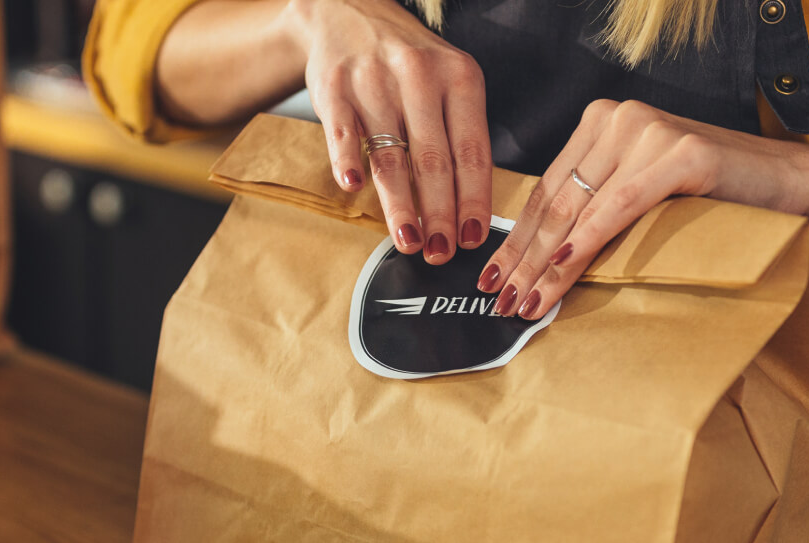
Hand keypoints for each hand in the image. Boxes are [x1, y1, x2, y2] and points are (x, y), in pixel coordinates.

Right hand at [283, 0, 492, 261]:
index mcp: (459, 77)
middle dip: (440, 214)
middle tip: (441, 253)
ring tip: (409, 241)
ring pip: (391, 154)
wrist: (349, 12)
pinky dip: (347, 160)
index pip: (472, 150)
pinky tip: (353, 187)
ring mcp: (374, 81)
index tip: (472, 237)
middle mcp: (419, 76)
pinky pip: (342, 131)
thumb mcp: (448, 81)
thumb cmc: (407, 62)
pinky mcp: (334, 87)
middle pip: (434, 160)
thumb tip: (469, 207)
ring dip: (400, 205)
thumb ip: (460, 134)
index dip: (474, 199)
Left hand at [481, 99, 808, 318]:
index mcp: (602, 123)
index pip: (548, 189)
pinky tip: (562, 271)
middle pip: (558, 200)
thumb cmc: (715, 195)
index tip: (493, 277)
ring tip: (527, 301)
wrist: (790, 182)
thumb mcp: (642, 193)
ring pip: (581, 208)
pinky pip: (620, 207)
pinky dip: (589, 242)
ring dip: (548, 263)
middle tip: (501, 300)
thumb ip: (598, 205)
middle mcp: (619, 119)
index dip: (517, 237)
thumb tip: (541, 257)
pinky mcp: (681, 153)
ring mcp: (649, 132)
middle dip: (525, 257)